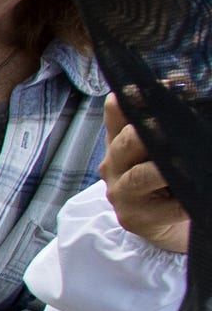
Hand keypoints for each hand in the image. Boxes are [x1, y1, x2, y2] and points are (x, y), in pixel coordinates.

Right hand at [107, 95, 191, 255]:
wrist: (161, 225)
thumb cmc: (166, 180)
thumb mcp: (163, 146)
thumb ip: (169, 120)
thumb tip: (183, 85)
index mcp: (119, 141)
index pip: (116, 109)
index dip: (133, 96)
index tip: (167, 86)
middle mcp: (114, 164)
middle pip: (128, 139)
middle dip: (154, 131)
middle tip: (176, 126)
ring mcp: (121, 192)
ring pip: (141, 174)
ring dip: (166, 167)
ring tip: (186, 163)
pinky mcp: (134, 217)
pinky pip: (164, 207)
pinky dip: (183, 202)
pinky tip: (195, 197)